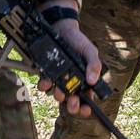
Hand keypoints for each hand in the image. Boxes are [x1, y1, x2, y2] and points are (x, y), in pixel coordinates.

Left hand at [34, 2, 101, 116]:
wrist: (62, 29)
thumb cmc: (78, 41)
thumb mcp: (90, 51)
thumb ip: (94, 64)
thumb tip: (93, 80)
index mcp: (85, 79)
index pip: (87, 98)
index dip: (86, 107)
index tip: (87, 110)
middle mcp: (72, 82)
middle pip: (72, 100)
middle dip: (73, 106)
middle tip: (73, 103)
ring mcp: (59, 79)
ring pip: (58, 94)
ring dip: (59, 96)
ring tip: (60, 92)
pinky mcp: (48, 73)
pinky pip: (45, 83)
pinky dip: (44, 85)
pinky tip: (46, 82)